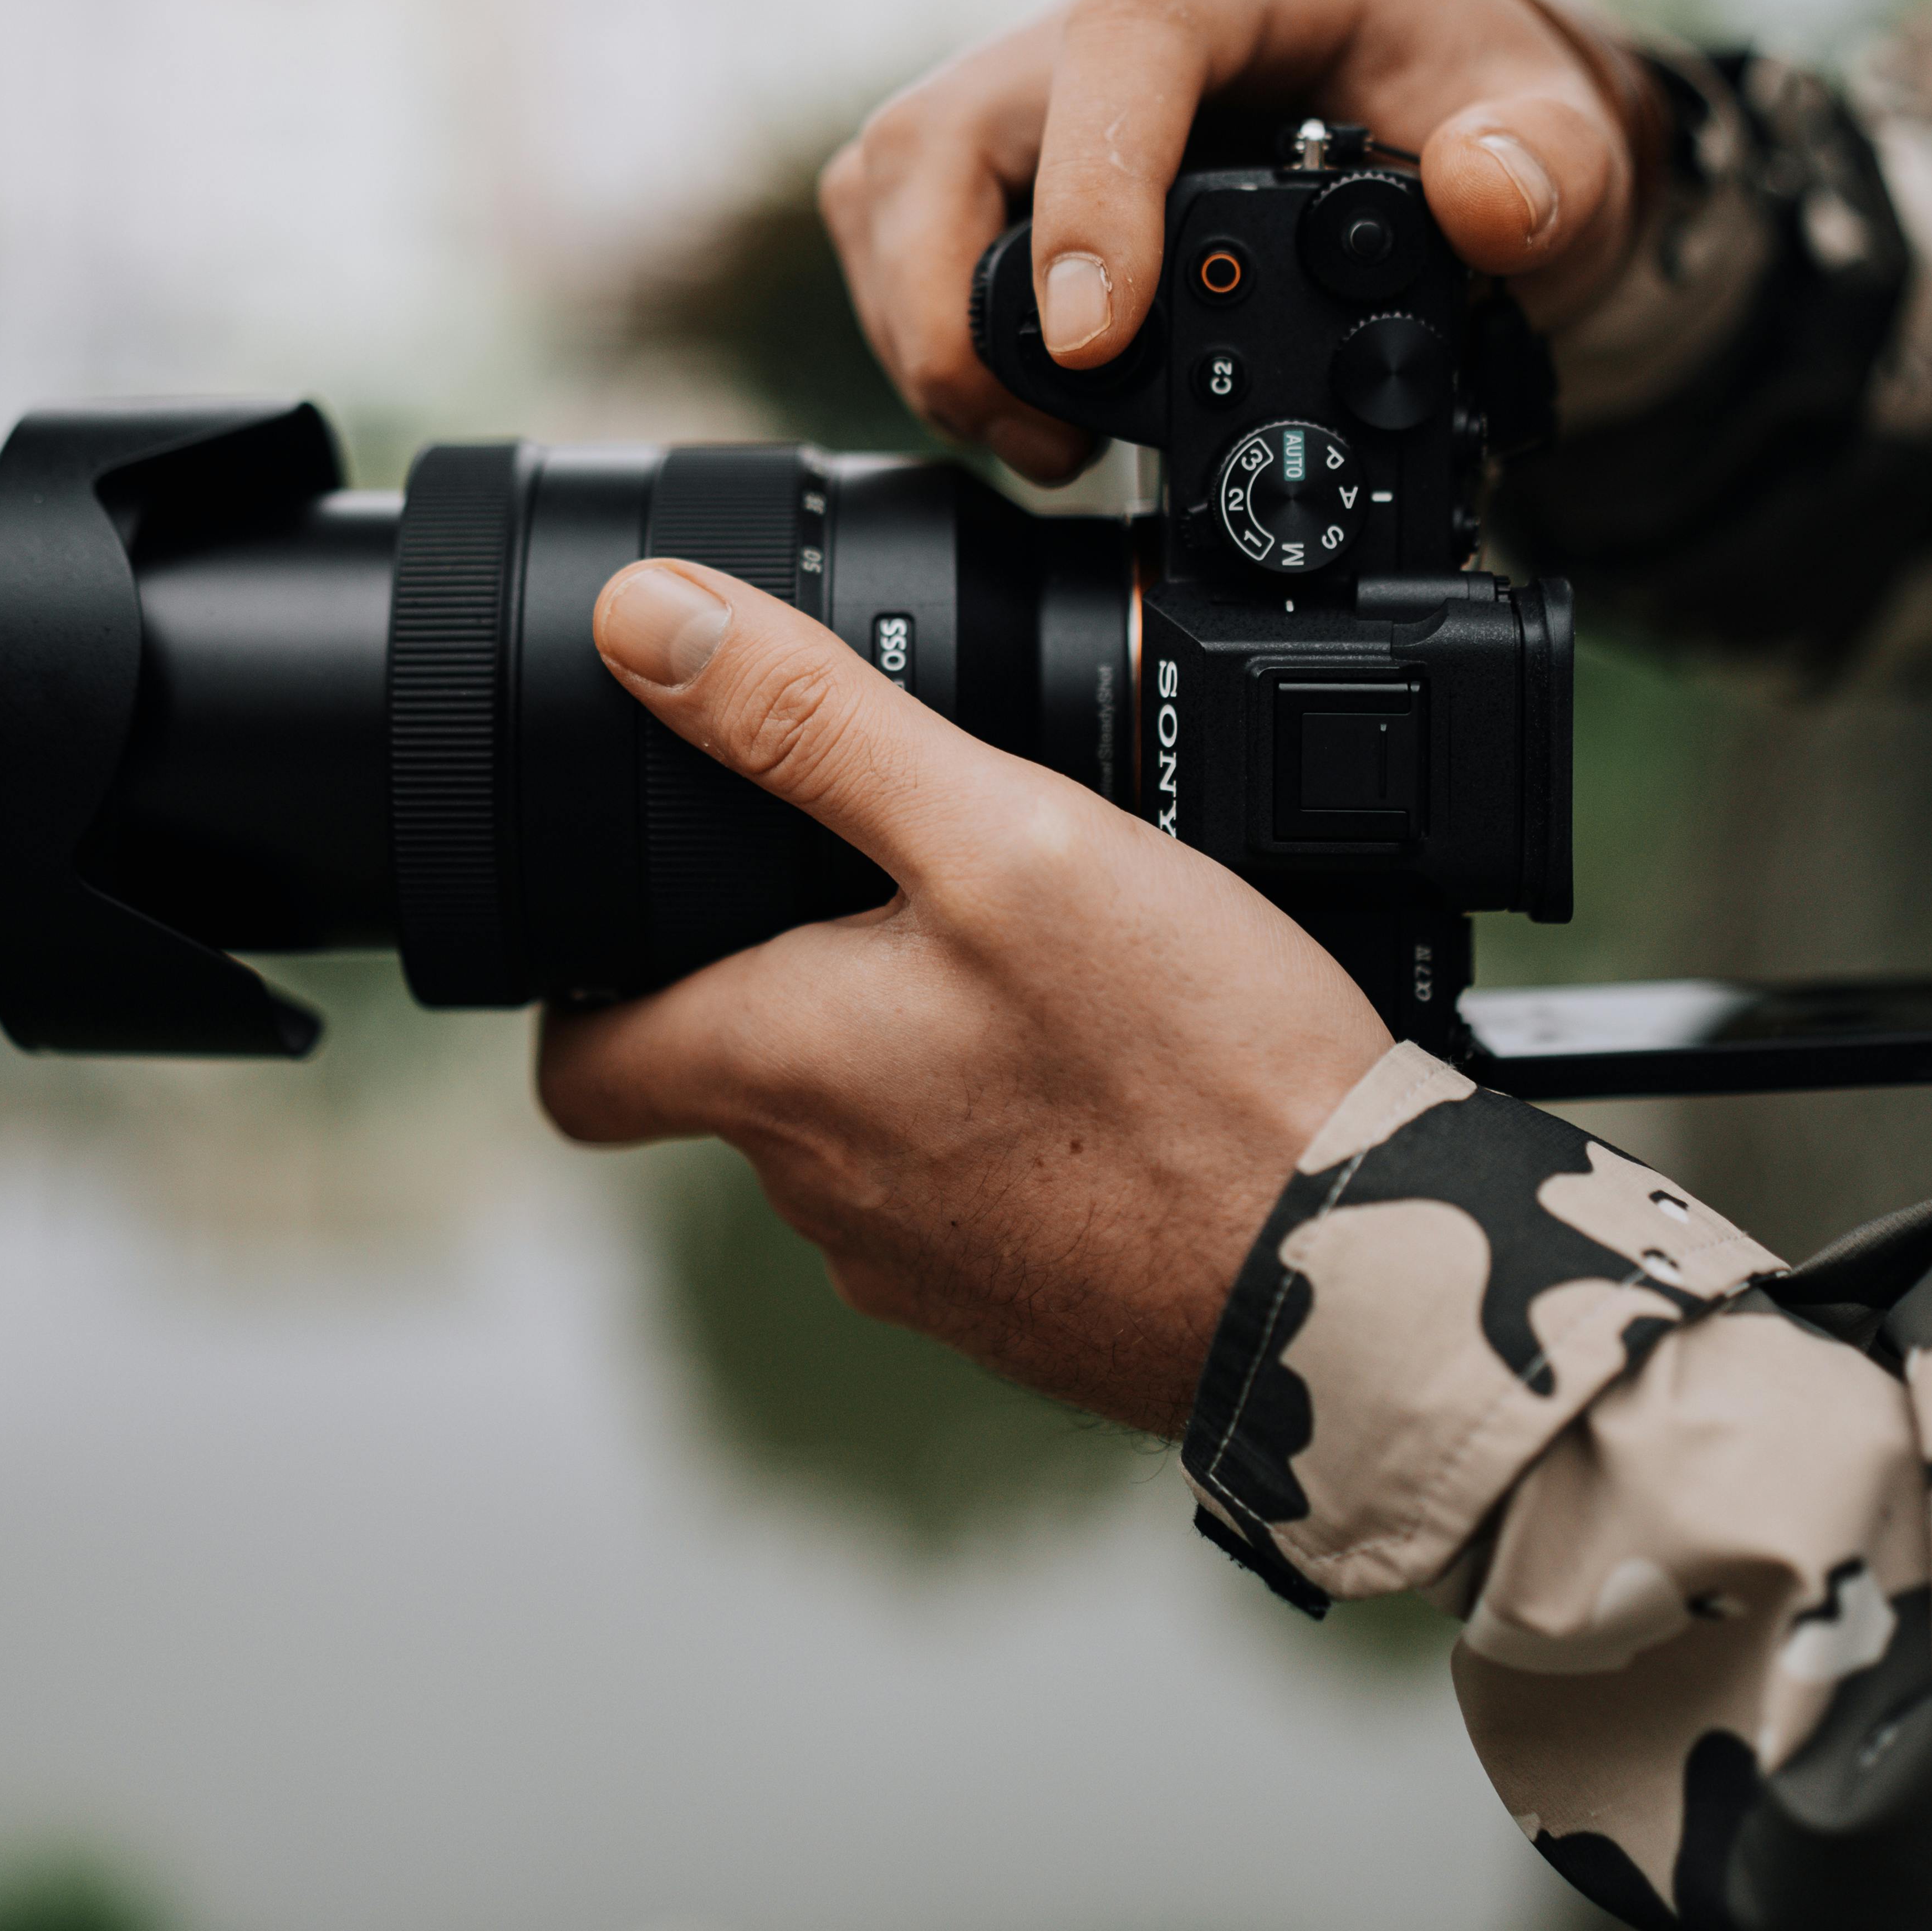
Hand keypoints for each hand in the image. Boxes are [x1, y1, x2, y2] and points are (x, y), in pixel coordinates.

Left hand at [537, 560, 1387, 1436]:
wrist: (1353, 1281)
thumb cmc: (1189, 1065)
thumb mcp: (1002, 832)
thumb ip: (813, 722)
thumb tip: (647, 622)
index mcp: (778, 1070)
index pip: (578, 1068)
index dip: (585, 988)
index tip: (639, 921)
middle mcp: (822, 1193)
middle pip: (739, 1074)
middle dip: (795, 980)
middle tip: (910, 888)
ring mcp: (924, 1268)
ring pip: (864, 1133)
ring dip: (916, 1052)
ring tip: (1039, 972)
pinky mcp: (1026, 1308)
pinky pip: (974, 1196)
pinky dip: (1014, 1126)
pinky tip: (1112, 1071)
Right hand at [818, 0, 1653, 480]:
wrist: (1461, 117)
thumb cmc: (1488, 110)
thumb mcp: (1564, 133)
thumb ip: (1551, 167)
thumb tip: (1488, 198)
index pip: (1126, 41)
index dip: (1088, 185)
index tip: (1094, 338)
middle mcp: (1118, 23)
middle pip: (949, 127)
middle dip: (953, 300)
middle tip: (1043, 438)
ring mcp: (1044, 89)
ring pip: (897, 180)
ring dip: (923, 325)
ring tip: (1033, 442)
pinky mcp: (1007, 159)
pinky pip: (900, 224)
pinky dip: (925, 325)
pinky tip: (1007, 407)